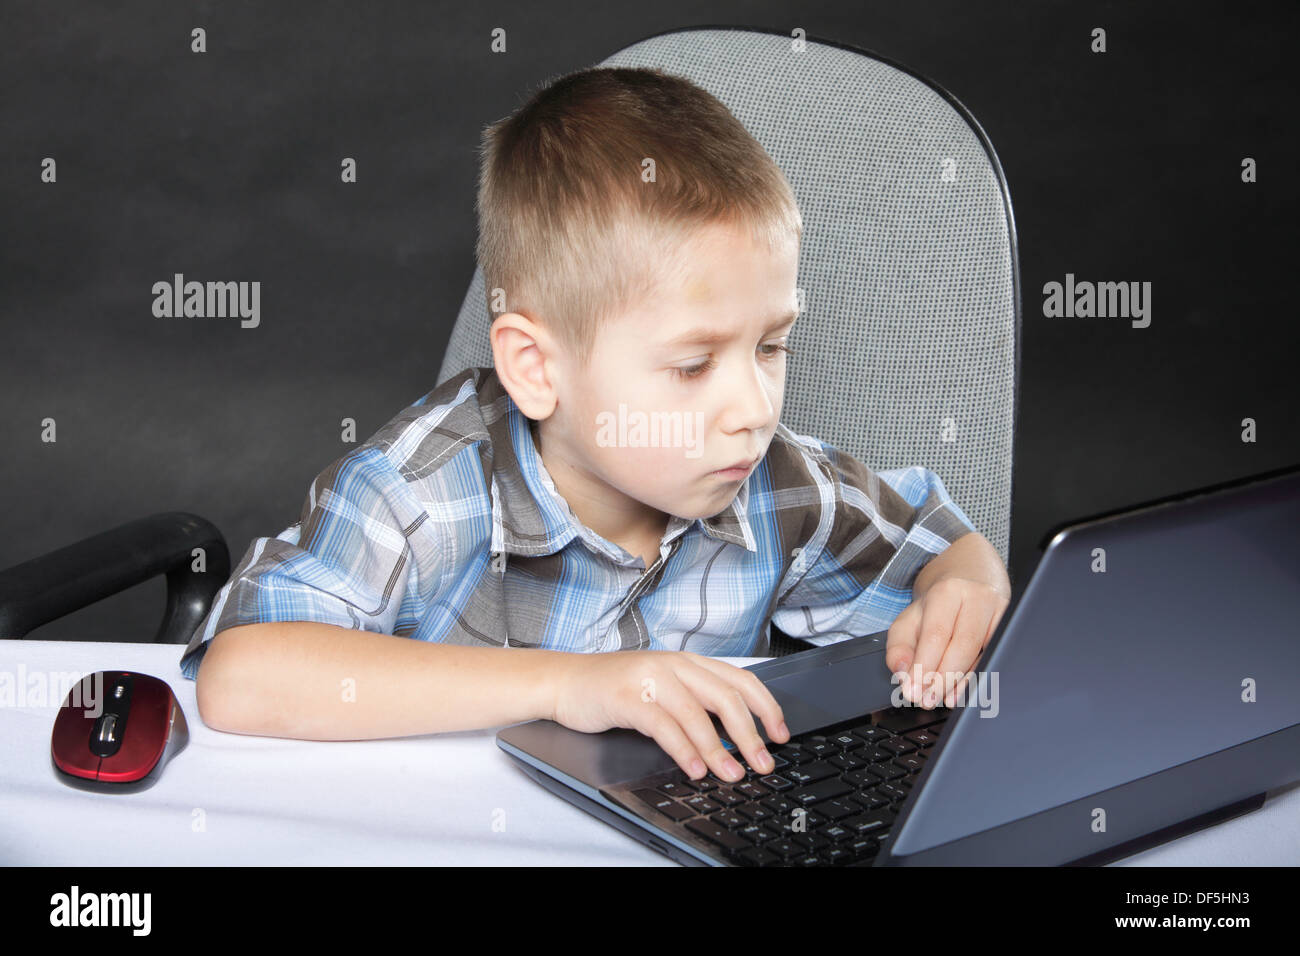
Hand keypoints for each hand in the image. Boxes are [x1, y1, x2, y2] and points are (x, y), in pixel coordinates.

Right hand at [550, 650, 789, 782]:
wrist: (566, 681)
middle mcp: (674, 665)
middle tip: (763, 763)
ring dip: (719, 750)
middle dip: (750, 735)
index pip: (740, 680)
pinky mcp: (628, 697)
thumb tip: (735, 735)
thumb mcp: (663, 686)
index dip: (766, 708)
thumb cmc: (615, 688)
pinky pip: (665, 726)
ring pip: (697, 714)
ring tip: (732, 774)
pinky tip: (695, 768)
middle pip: (726, 698)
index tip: (780, 735)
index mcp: (688, 662)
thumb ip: (695, 701)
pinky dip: (685, 750)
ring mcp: (651, 678)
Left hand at [885, 576, 1009, 708]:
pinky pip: (993, 657)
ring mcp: (1000, 611)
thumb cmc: (937, 604)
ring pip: (982, 654)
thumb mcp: (909, 619)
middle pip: (962, 646)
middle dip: (942, 679)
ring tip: (940, 698)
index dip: (924, 666)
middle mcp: (977, 598)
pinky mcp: (1011, 625)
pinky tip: (960, 691)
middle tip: (926, 700)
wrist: (967, 579)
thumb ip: (899, 647)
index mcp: (948, 591)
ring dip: (959, 683)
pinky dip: (975, 679)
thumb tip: (902, 673)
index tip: (912, 691)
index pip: (936, 634)